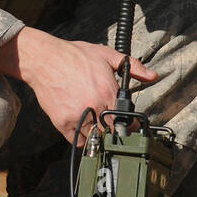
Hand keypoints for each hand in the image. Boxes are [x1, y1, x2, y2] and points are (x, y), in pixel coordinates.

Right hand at [0, 28, 157, 145]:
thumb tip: (152, 76)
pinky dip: (83, 140)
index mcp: (107, 91)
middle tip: (113, 128)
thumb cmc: (74, 56)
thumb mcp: (106, 55)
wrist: (45, 59)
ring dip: (99, 136)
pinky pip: (77, 141)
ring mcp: (78, 116)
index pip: (126, 119)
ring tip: (98, 128)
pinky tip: (85, 130)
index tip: (127, 125)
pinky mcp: (63, 122)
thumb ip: (132, 67)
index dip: (129, 124)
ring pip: (96, 139)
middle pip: (112, 132)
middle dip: (115, 131)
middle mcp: (94, 106)